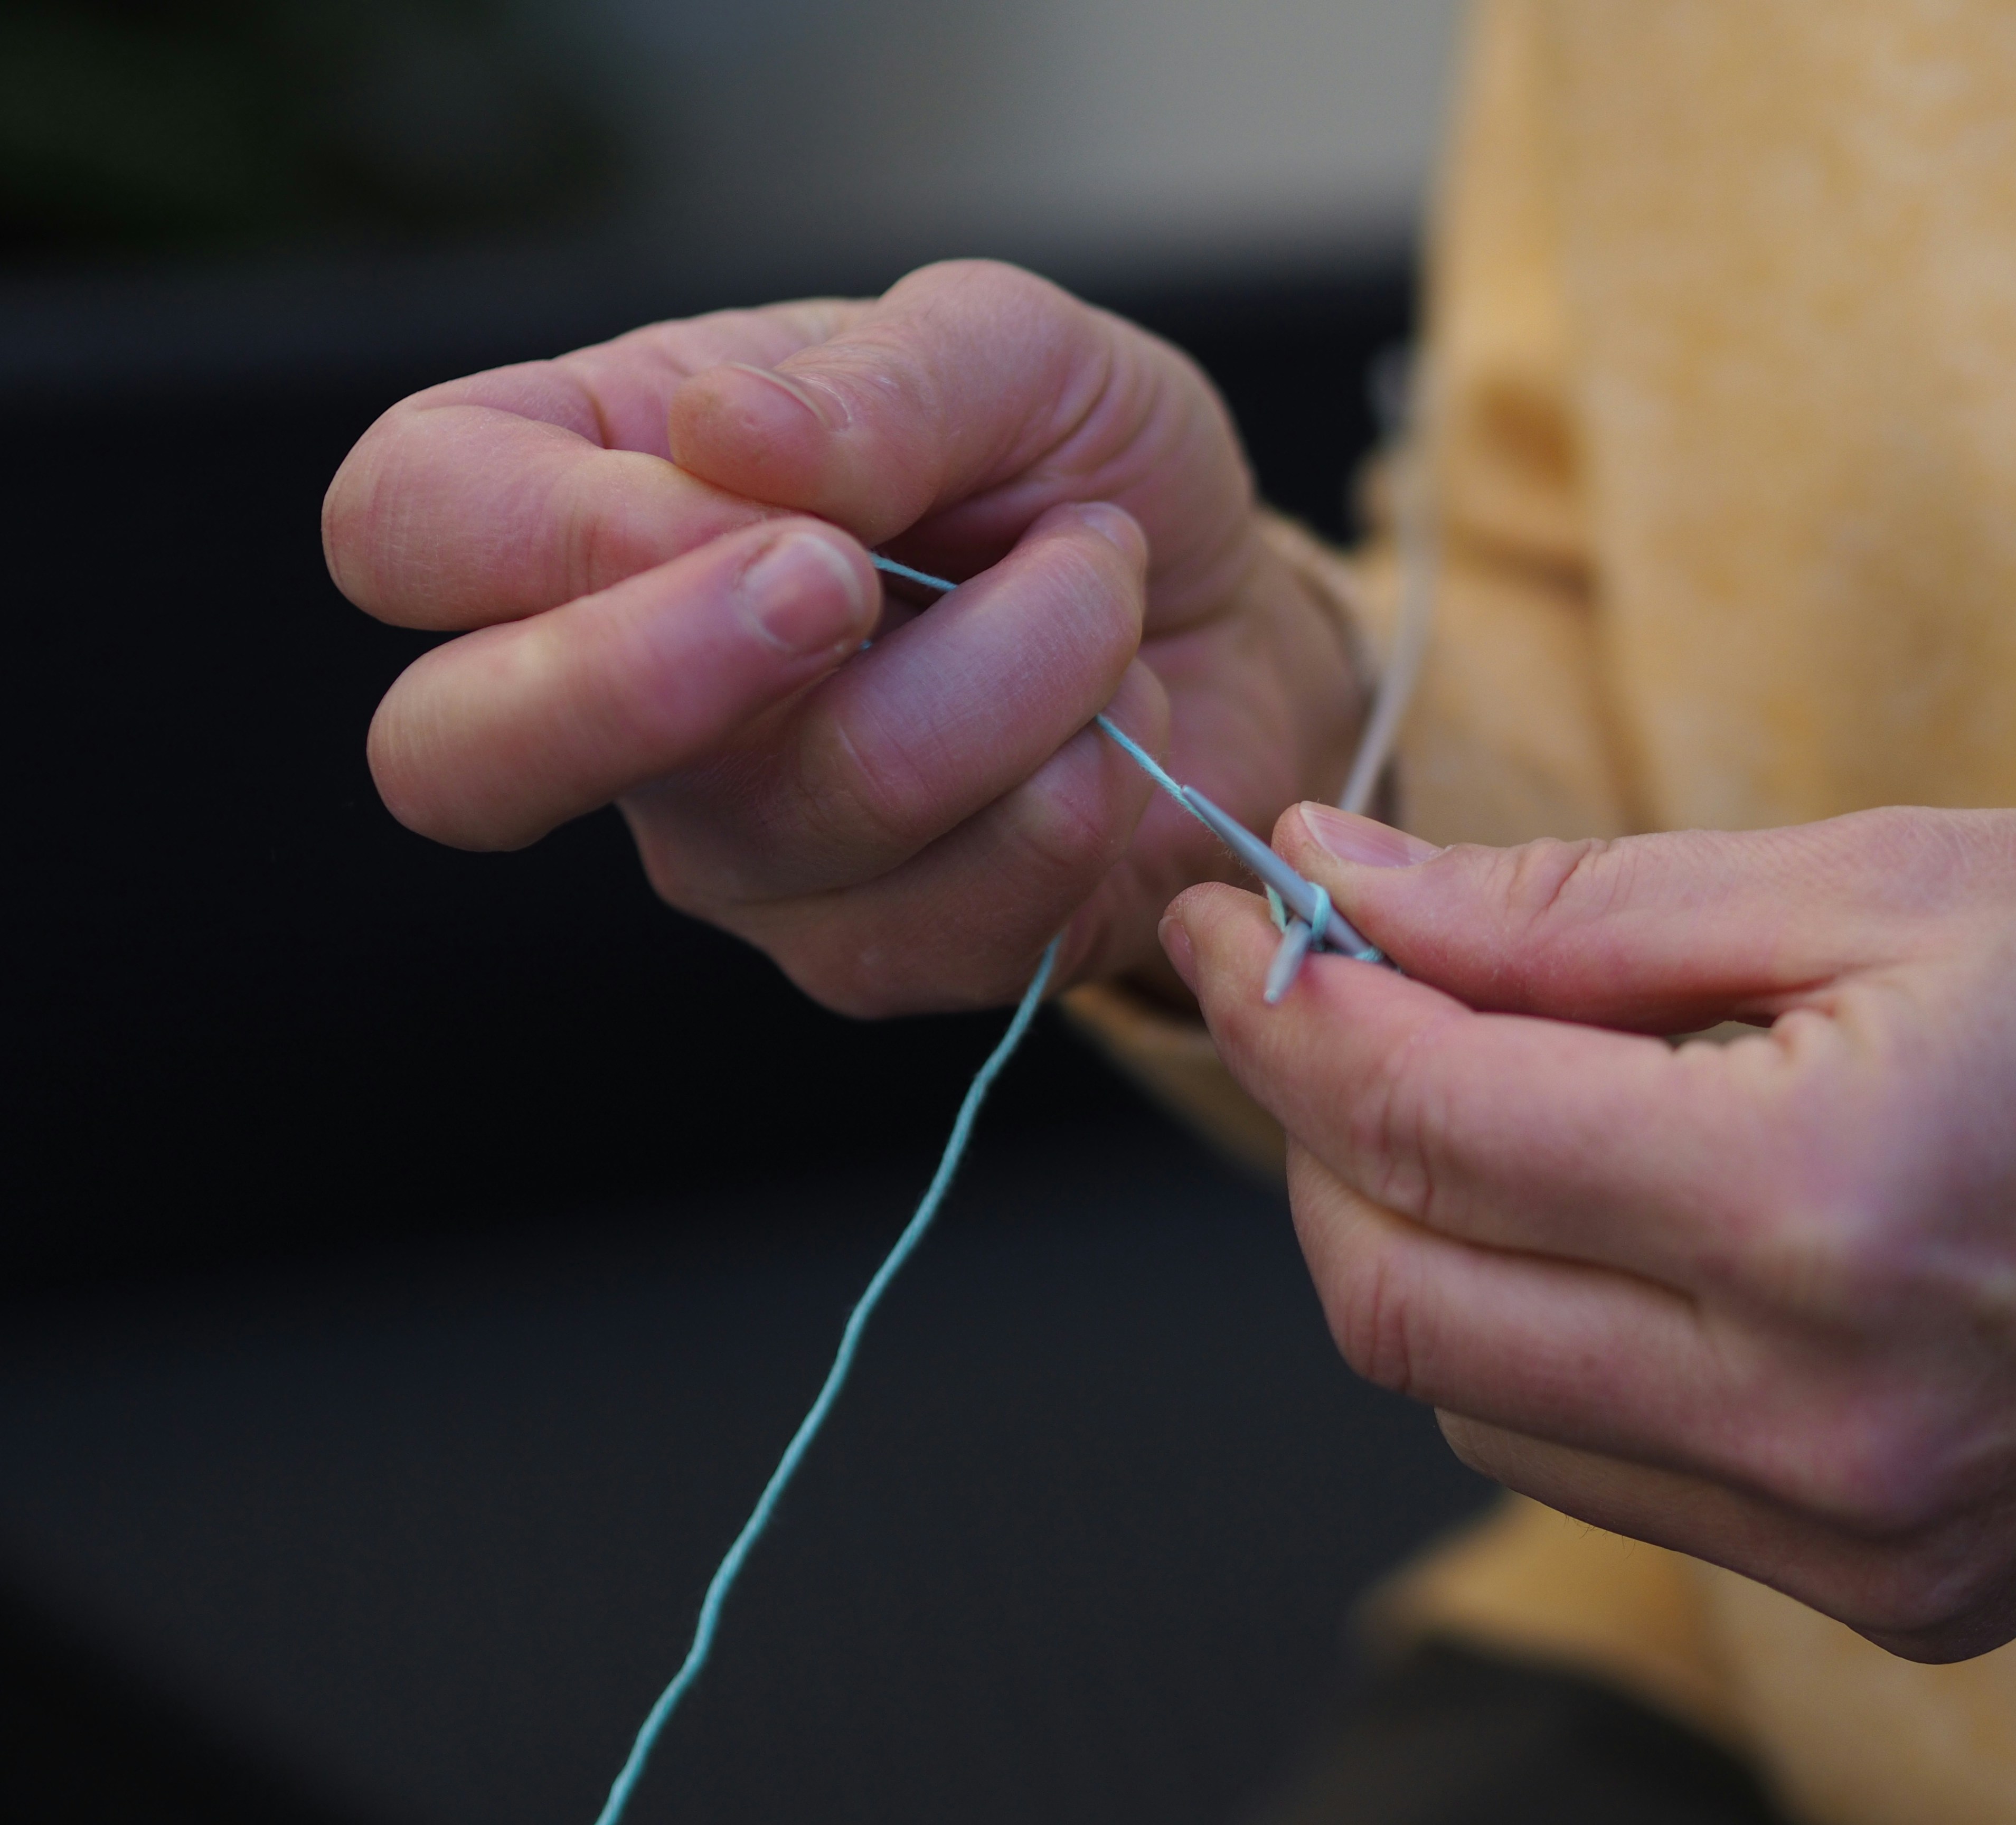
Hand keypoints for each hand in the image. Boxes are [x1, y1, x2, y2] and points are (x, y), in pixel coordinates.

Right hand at [324, 261, 1364, 1011]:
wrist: (1224, 613)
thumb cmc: (1073, 460)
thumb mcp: (1013, 348)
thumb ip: (880, 381)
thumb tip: (723, 437)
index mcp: (590, 489)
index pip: (404, 526)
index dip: (549, 531)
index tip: (766, 496)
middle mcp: (622, 700)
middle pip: (453, 761)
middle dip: (649, 677)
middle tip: (846, 584)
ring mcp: (733, 853)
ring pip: (795, 817)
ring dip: (1017, 672)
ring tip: (1101, 576)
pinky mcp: (874, 956)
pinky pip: (954, 914)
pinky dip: (1085, 784)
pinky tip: (1121, 722)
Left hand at [1164, 802, 2015, 1659]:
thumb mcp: (1882, 875)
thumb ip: (1568, 910)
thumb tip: (1345, 883)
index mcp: (1824, 1206)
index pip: (1423, 1127)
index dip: (1285, 1010)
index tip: (1235, 921)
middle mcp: (1822, 1417)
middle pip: (1401, 1301)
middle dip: (1312, 1137)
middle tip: (1317, 998)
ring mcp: (1853, 1535)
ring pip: (1475, 1401)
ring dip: (1418, 1238)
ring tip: (1476, 1091)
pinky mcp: (1883, 1583)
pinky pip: (1601, 1467)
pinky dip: (1539, 1336)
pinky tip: (1603, 1217)